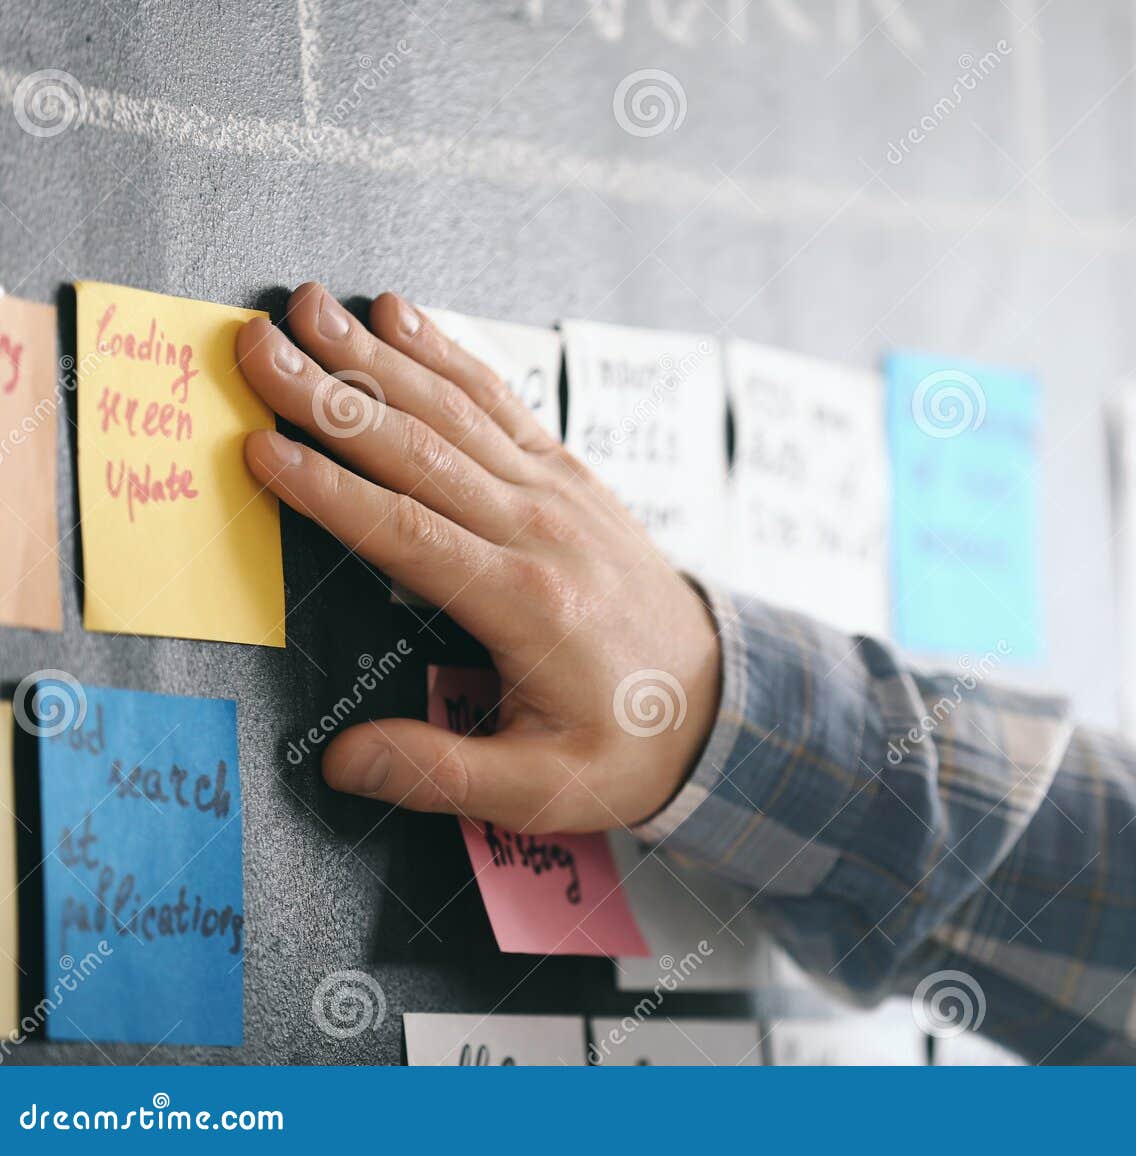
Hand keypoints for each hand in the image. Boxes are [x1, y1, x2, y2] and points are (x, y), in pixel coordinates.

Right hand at [235, 282, 720, 831]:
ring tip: (309, 307)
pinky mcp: (570, 476)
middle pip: (417, 450)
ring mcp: (559, 493)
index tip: (262, 447)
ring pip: (454, 410)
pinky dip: (449, 355)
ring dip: (376, 356)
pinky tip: (402, 317)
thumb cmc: (629, 743)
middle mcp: (540, 531)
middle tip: (256, 346)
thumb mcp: (544, 789)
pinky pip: (500, 403)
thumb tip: (344, 764)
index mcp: (523, 603)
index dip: (329, 489)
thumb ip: (442, 774)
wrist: (721, 701)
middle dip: (329, 395)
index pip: (405, 532)